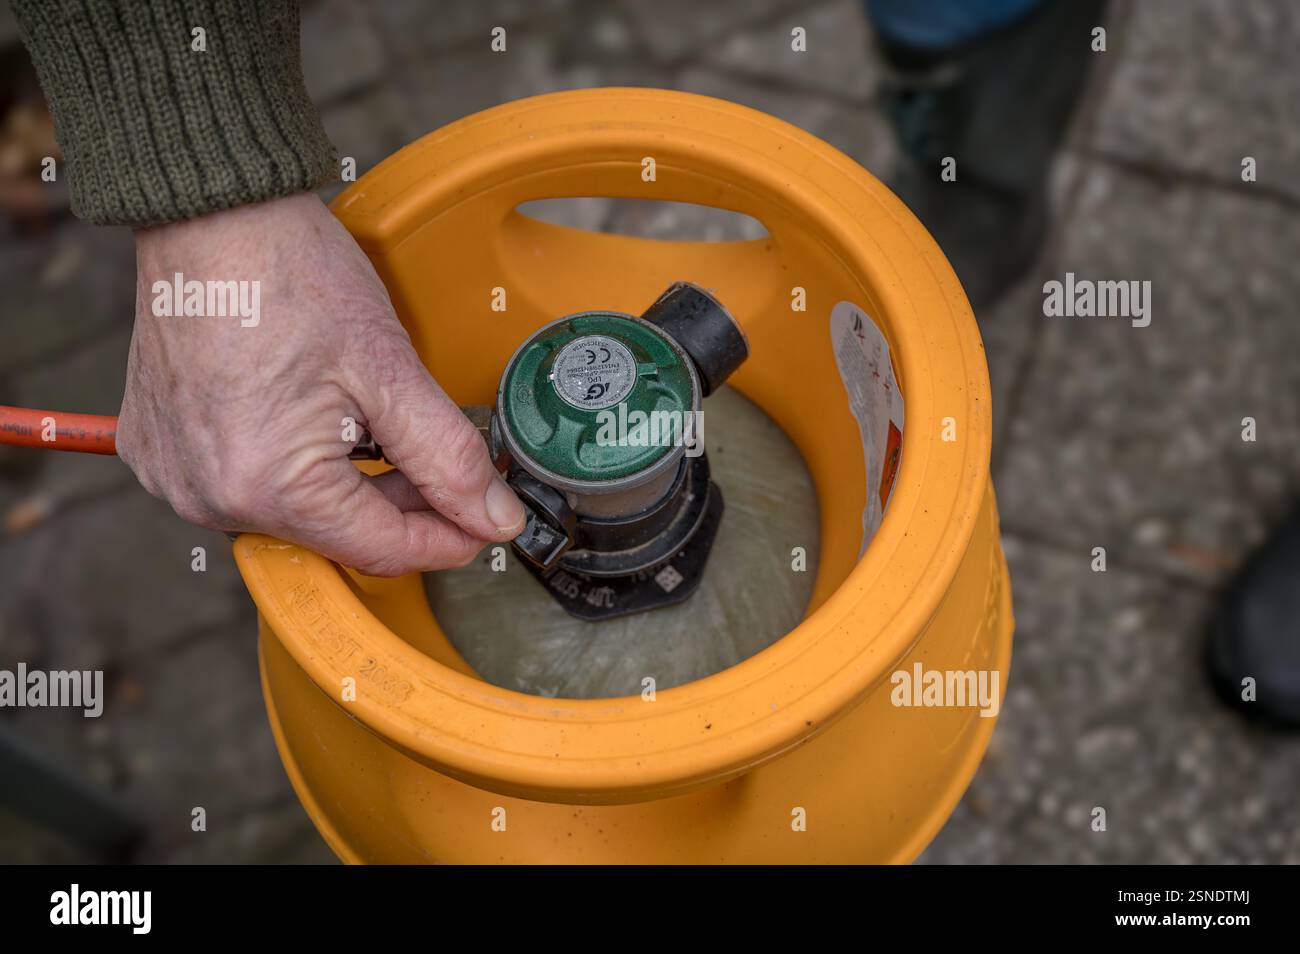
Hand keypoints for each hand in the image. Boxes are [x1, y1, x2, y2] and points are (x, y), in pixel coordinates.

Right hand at [118, 192, 523, 575]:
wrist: (209, 213)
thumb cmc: (289, 273)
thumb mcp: (391, 371)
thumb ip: (449, 458)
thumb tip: (494, 517)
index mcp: (268, 487)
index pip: (383, 549)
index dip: (448, 539)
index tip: (485, 522)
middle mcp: (211, 497)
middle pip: (339, 533)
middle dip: (401, 503)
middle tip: (444, 461)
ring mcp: (177, 476)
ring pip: (296, 512)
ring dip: (348, 482)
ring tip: (373, 421)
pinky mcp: (161, 451)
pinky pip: (246, 482)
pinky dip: (293, 462)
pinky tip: (317, 414)